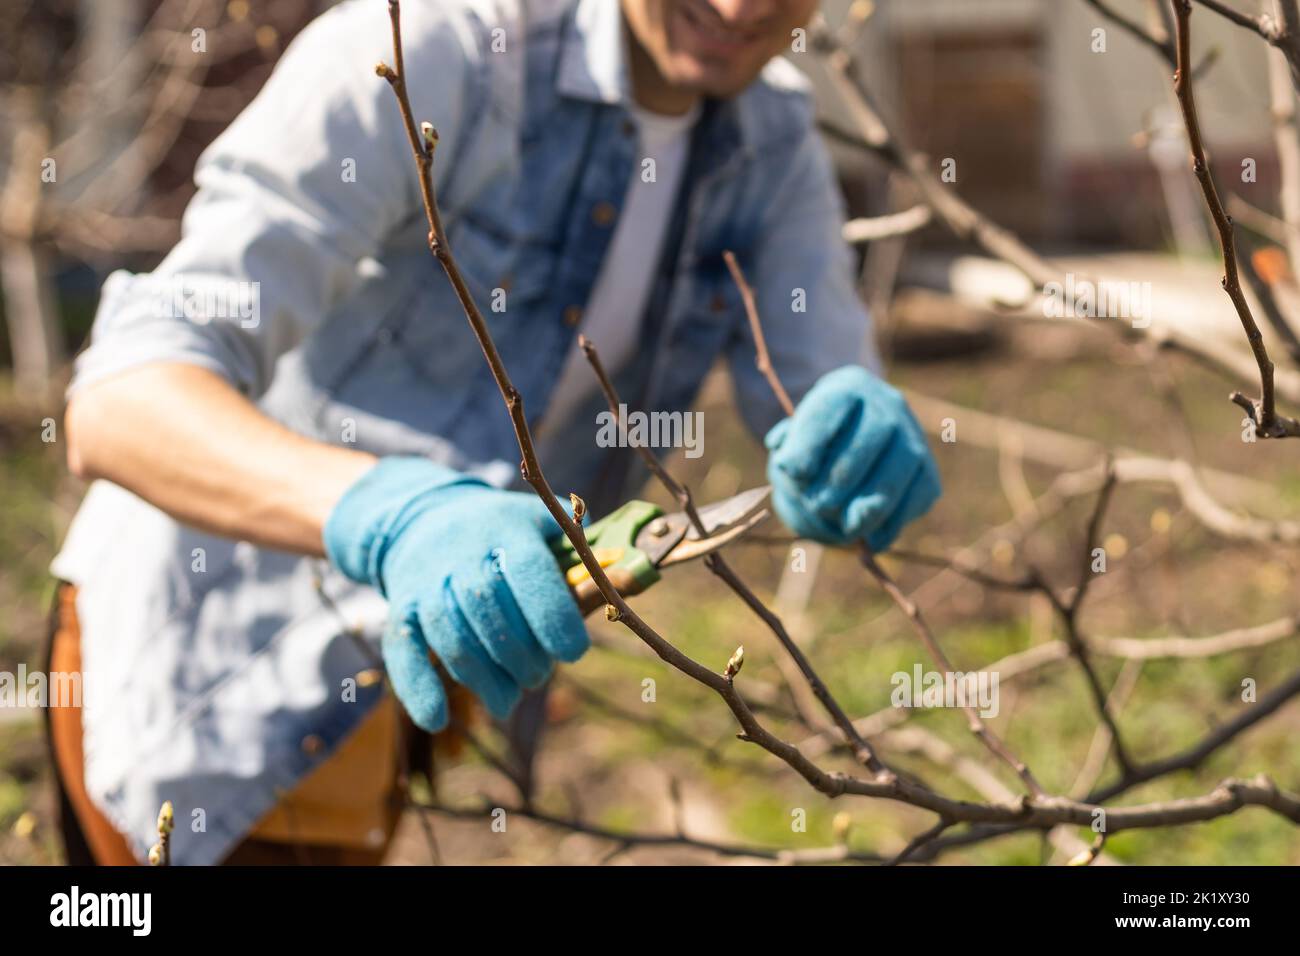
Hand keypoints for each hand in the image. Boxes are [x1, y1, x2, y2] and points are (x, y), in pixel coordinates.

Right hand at [324, 457, 587, 730]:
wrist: (420, 517)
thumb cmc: (500, 530)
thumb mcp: (539, 523)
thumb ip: (579, 551)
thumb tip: (628, 574)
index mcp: (505, 530)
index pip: (530, 573)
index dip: (553, 617)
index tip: (574, 653)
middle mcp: (461, 555)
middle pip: (490, 611)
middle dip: (520, 655)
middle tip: (538, 677)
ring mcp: (425, 583)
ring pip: (452, 636)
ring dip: (482, 679)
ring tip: (508, 702)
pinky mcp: (400, 608)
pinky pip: (402, 651)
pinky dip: (418, 688)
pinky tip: (438, 720)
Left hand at [765, 365, 939, 551]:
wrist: (854, 440)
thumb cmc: (815, 442)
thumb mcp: (794, 437)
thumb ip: (791, 452)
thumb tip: (792, 468)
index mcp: (847, 388)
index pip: (830, 409)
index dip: (810, 444)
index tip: (793, 472)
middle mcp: (886, 405)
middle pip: (870, 440)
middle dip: (840, 480)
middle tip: (817, 505)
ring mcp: (912, 436)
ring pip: (898, 472)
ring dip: (869, 507)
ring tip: (844, 529)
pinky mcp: (928, 470)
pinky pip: (918, 498)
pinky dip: (894, 524)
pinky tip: (871, 540)